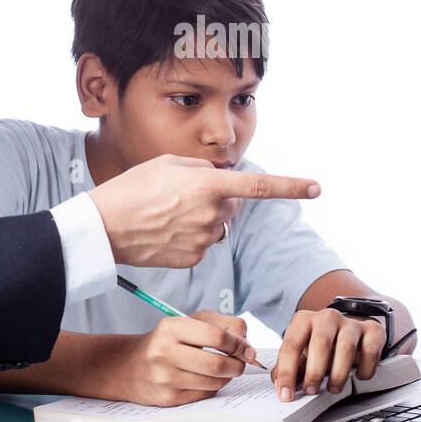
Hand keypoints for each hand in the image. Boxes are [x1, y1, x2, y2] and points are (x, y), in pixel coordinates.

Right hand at [87, 153, 319, 268]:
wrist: (103, 228)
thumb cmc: (132, 188)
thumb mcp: (167, 163)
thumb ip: (202, 167)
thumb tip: (220, 176)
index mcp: (208, 184)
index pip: (260, 186)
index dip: (291, 186)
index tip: (316, 187)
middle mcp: (212, 213)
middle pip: (234, 204)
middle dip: (218, 198)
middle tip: (182, 194)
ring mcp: (204, 239)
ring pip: (218, 225)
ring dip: (203, 217)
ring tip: (167, 214)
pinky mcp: (194, 258)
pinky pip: (204, 243)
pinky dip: (190, 236)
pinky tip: (165, 232)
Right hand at [108, 311, 256, 406]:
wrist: (129, 366)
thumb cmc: (168, 340)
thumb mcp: (191, 321)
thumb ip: (223, 325)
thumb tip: (248, 346)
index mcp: (172, 327)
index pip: (217, 336)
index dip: (239, 344)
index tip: (246, 348)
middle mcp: (165, 352)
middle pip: (217, 364)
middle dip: (237, 365)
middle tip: (240, 363)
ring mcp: (165, 378)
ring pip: (214, 382)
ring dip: (227, 377)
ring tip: (223, 370)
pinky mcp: (168, 398)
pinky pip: (205, 395)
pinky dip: (214, 387)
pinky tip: (207, 379)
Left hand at [272, 308, 385, 401]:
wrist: (350, 330)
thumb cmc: (321, 345)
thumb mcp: (301, 353)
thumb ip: (286, 367)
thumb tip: (279, 385)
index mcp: (304, 320)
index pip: (291, 345)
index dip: (287, 372)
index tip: (286, 394)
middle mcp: (327, 317)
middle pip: (320, 343)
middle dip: (314, 372)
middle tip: (311, 391)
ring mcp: (350, 323)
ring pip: (346, 348)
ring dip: (338, 374)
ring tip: (333, 388)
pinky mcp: (372, 330)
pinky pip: (370, 351)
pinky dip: (364, 368)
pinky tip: (358, 376)